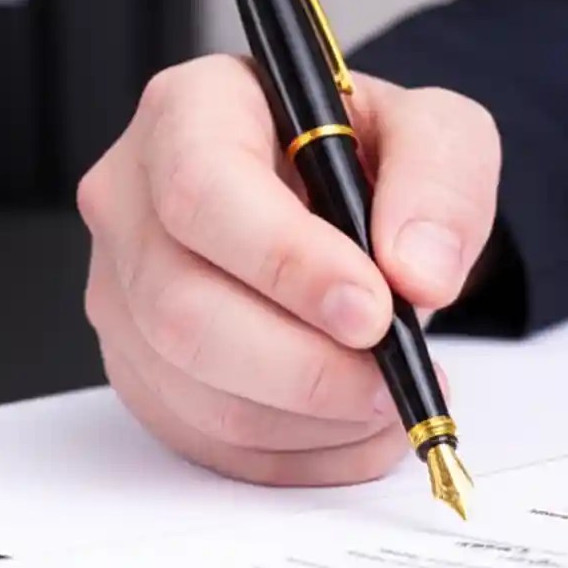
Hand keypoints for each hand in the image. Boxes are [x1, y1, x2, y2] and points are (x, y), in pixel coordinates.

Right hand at [78, 55, 500, 486]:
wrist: (350, 206)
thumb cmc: (373, 157)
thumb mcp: (438, 133)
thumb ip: (441, 182)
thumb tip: (416, 272)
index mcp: (192, 112)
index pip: (204, 191)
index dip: (286, 263)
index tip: (373, 310)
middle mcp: (134, 200)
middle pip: (182, 309)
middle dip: (304, 367)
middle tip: (391, 377)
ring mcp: (125, 292)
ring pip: (194, 390)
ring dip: (310, 419)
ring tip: (391, 399)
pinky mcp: (144, 367)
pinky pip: (206, 439)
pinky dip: (297, 454)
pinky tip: (356, 426)